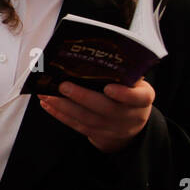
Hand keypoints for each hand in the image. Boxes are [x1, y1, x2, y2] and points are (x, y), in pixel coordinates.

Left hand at [37, 80, 154, 152]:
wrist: (130, 127)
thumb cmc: (130, 97)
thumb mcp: (136, 85)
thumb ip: (124, 73)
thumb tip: (100, 53)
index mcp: (142, 100)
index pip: (139, 98)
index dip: (125, 94)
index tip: (109, 87)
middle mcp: (129, 116)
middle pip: (106, 109)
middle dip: (82, 97)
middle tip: (63, 85)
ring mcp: (112, 128)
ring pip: (86, 118)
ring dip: (63, 105)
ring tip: (47, 92)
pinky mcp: (96, 135)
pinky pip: (75, 125)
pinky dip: (59, 114)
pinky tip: (47, 103)